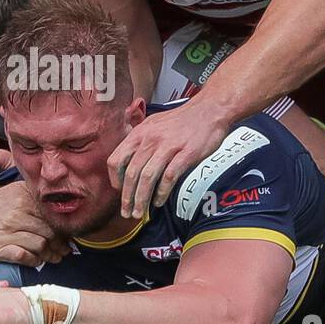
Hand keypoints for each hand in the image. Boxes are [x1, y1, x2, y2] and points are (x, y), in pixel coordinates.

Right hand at [0, 179, 67, 266]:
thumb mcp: (16, 192)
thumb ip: (37, 198)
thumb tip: (62, 215)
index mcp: (22, 197)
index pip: (52, 215)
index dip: (63, 227)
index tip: (68, 234)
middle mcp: (15, 213)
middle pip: (49, 232)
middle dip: (61, 244)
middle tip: (65, 249)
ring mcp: (5, 231)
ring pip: (40, 245)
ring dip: (51, 254)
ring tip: (55, 257)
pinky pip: (25, 257)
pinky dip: (35, 260)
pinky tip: (38, 260)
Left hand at [107, 98, 230, 219]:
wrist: (210, 109)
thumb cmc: (182, 120)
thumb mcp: (153, 123)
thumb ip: (140, 141)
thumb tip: (128, 163)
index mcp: (139, 133)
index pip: (116, 160)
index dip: (114, 179)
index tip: (119, 192)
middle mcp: (150, 139)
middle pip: (131, 173)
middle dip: (127, 197)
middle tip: (127, 212)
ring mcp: (168, 146)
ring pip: (147, 178)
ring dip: (141, 199)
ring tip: (140, 213)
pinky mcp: (186, 154)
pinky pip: (169, 177)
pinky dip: (161, 192)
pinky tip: (158, 202)